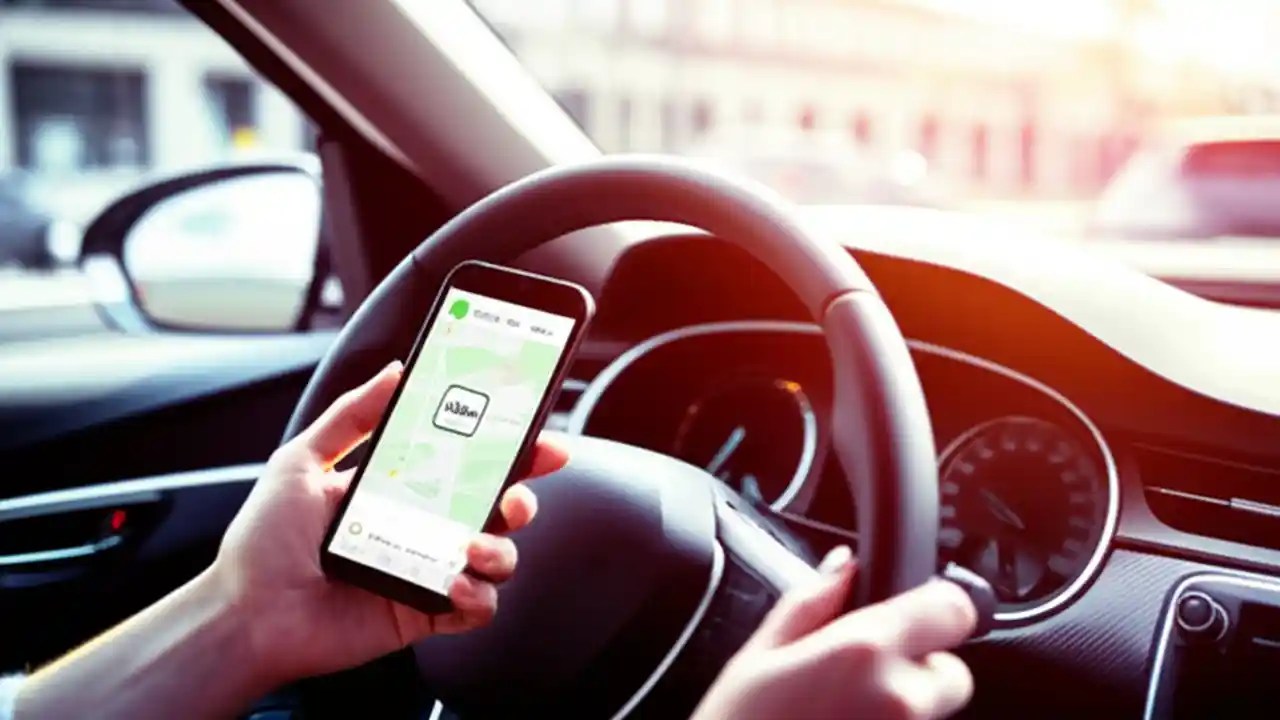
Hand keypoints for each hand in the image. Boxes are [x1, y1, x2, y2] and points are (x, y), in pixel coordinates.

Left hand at [211, 361, 567, 684]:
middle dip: (523, 497)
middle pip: (498, 507)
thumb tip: (396, 372)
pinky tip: (456, 585)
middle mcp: (424, 528)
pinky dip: (480, 597)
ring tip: (471, 546)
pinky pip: (478, 608)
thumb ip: (351, 415)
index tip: (539, 437)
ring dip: (501, 549)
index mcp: (403, 488)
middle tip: (513, 496)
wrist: (245, 614)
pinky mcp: (426, 613)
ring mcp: (429, 570)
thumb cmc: (265, 542)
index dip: (512, 449)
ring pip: (500, 557)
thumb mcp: (300, 462)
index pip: (470, 462)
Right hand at [693, 547, 976, 719]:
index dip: (934, 606)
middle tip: (860, 681)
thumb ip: (810, 602)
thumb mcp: (758, 656)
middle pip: (952, 673)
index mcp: (863, 651)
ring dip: (902, 708)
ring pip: (932, 714)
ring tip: (841, 715)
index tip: (912, 611)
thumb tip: (843, 565)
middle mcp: (899, 700)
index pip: (953, 609)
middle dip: (918, 670)